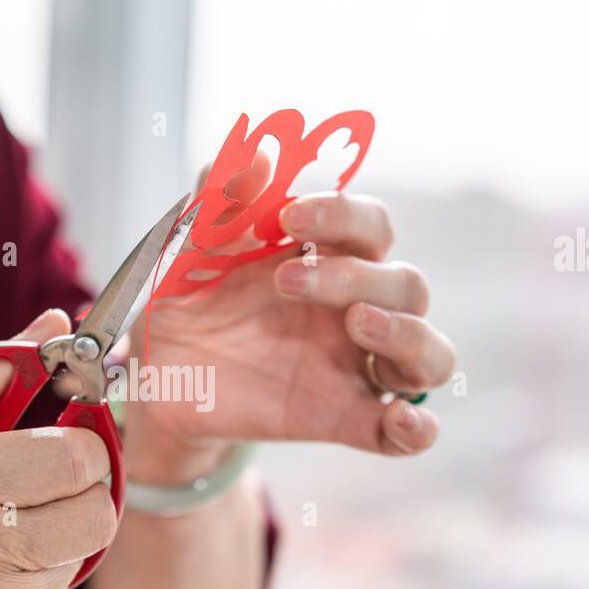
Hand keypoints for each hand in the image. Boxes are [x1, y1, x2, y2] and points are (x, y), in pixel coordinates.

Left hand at [126, 155, 455, 480]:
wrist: (157, 372)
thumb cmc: (188, 299)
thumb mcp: (190, 253)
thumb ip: (221, 206)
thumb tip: (254, 154)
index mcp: (329, 257)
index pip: (371, 226)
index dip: (343, 215)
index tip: (291, 218)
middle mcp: (356, 308)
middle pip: (406, 284)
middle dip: (354, 277)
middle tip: (285, 282)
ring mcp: (355, 366)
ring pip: (430, 353)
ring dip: (407, 335)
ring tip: (357, 324)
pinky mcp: (343, 419)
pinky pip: (402, 433)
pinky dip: (416, 430)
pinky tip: (401, 422)